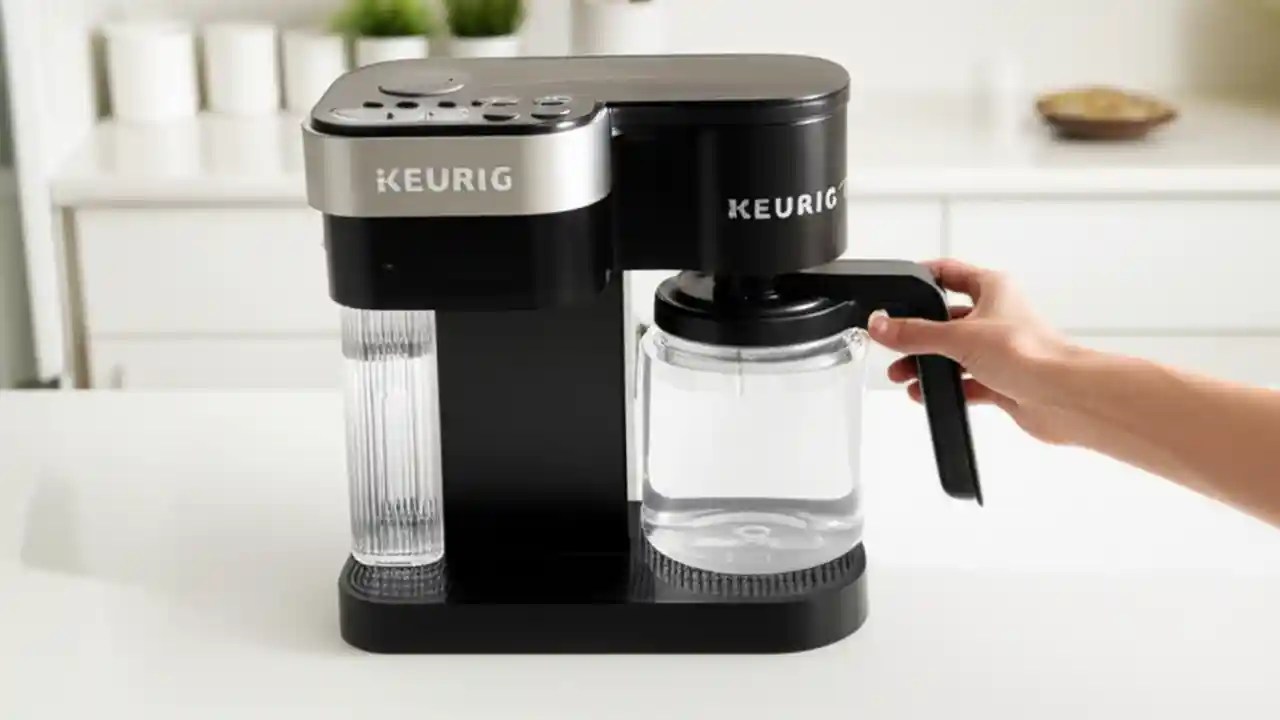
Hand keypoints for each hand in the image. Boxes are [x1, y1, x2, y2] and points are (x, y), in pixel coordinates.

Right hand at [867, 259, 1082, 444]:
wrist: (1063, 397)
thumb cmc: (1032, 354)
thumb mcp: (959, 337)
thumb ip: (915, 334)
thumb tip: (882, 326)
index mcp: (994, 289)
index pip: (951, 273)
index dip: (924, 277)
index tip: (900, 286)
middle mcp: (998, 316)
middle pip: (947, 318)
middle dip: (918, 333)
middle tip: (894, 342)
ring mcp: (1000, 349)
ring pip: (954, 352)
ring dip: (929, 363)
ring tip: (903, 373)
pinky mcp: (1002, 379)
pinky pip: (966, 381)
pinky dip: (946, 387)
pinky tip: (926, 393)